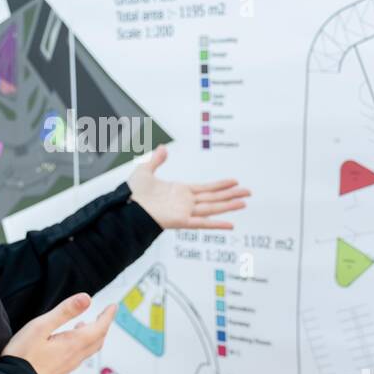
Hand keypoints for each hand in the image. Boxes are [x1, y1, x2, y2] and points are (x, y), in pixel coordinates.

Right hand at [1, 293, 117, 373]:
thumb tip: (86, 298)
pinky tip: (69, 344)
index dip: (107, 316)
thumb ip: (64, 312)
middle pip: (97, 340)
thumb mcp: (41, 326)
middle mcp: (73, 357)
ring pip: (87, 350)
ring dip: (92, 337)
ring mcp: (66, 368)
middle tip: (105, 315)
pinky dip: (80, 347)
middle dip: (103, 326)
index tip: (113, 307)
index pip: (98, 328)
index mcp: (72, 344)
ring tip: (86, 325)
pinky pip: (77, 358)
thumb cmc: (22, 356)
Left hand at [126, 144, 249, 229]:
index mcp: (179, 191)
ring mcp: (185, 211)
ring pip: (212, 208)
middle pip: (214, 197)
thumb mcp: (144, 171)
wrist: (125, 206)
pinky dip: (216, 224)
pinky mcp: (181, 220)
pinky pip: (202, 223)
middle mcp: (185, 202)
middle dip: (231, 195)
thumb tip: (162, 149)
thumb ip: (155, 161)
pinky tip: (230, 224)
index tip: (234, 181)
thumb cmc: (132, 194)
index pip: (206, 188)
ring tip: (244, 202)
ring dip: (229, 205)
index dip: (220, 185)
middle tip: (248, 192)